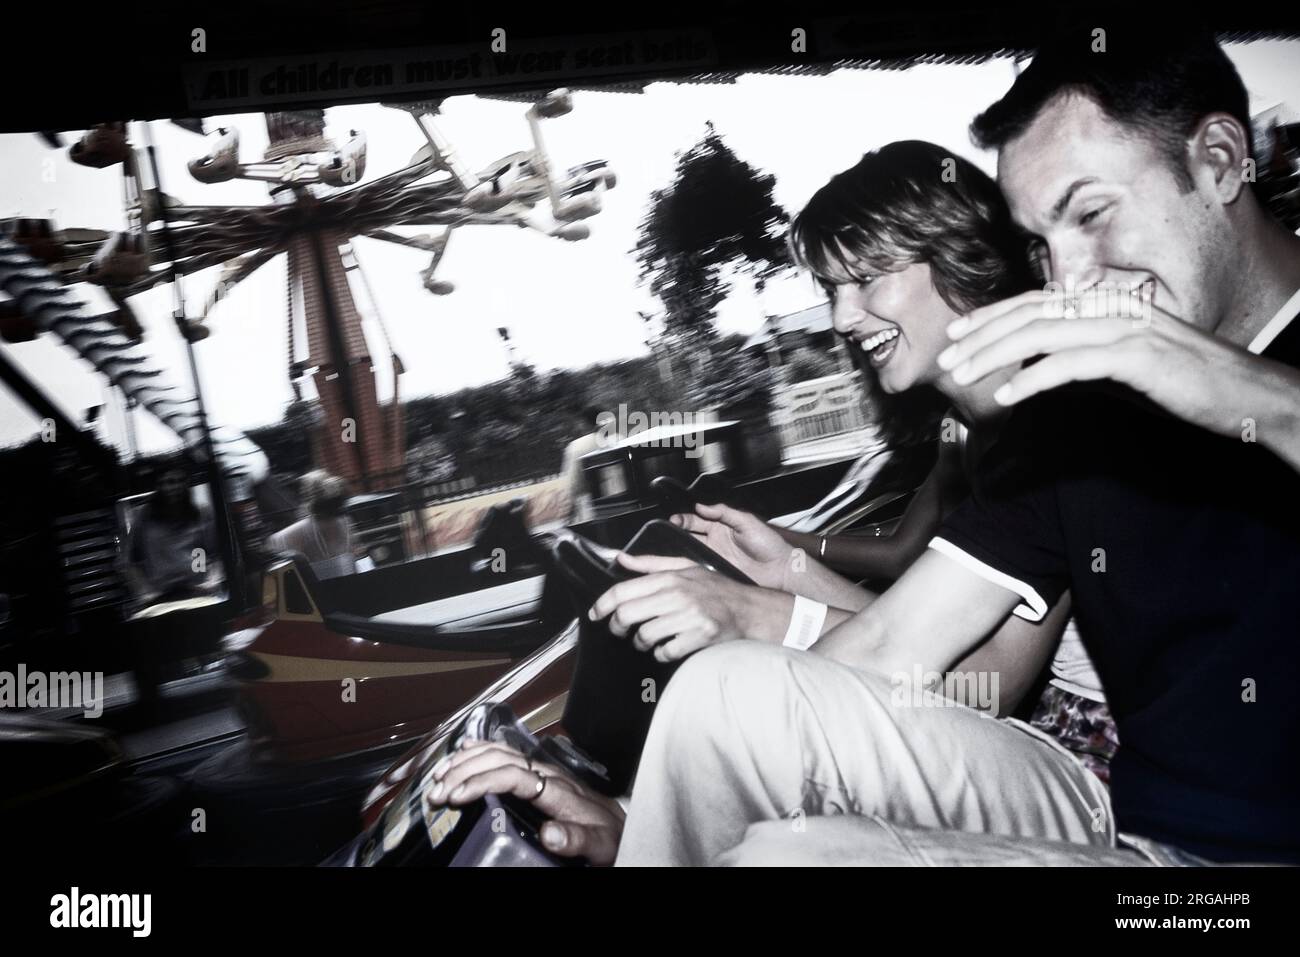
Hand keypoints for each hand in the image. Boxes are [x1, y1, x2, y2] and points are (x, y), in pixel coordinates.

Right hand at [427, 739, 624, 864]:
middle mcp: (546, 773)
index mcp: (556, 789)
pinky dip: (480, 749)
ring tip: (439, 775)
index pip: (512, 775)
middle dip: (464, 771)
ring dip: (466, 760)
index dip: (481, 781)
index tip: (456, 796)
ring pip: (499, 752)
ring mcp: (541, 770)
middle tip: (436, 791)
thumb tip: (549, 834)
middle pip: (498, 759)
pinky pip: (505, 753)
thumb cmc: (608, 837)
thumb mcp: (597, 845)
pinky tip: (464, 751)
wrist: (619, 827)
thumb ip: (576, 839)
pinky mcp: (537, 773)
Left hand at [588, 554, 775, 660]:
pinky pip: (665, 652)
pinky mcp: (700, 636)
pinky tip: (669, 646)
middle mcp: (677, 595)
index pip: (623, 591)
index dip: (602, 605)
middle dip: (618, 627)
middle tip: (621, 630)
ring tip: (649, 639)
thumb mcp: (685, 567)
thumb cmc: (715, 588)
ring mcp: (689, 616)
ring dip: (642, 642)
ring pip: (644, 636)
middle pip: (627, 615)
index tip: (595, 615)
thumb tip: (621, 559)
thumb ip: (651, 564)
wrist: (750, 609)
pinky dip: (662, 653)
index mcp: (670, 578)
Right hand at [669, 503, 792, 589]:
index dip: (684, 518)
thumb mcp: (747, 521)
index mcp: (721, 525)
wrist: (780, 569)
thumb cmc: (769, 543)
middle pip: (689, 535)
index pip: (696, 519)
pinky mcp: (717, 572)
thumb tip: (702, 506)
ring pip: (690, 552)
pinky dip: (689, 567)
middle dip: (676, 532)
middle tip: (668, 531)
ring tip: (668, 548)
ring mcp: (715, 557)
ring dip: (679, 550)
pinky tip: (680, 566)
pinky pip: (699, 569)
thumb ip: (725, 512)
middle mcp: (714, 541)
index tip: (674, 519)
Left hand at [937, 287, 1261, 440]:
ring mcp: (1126, 328)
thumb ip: (1081, 359)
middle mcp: (1113, 307)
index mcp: (1109, 304)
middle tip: (946, 358)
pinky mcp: (1137, 357)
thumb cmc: (1183, 383)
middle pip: (1031, 314)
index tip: (958, 333)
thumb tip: (1035, 367)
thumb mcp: (1122, 367)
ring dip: (995, 355)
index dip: (993, 315)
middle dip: (982, 335)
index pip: (1038, 302)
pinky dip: (1033, 379)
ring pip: (1043, 334)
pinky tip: (1006, 396)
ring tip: (963, 376)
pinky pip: (1072, 364)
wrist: (1244, 394)